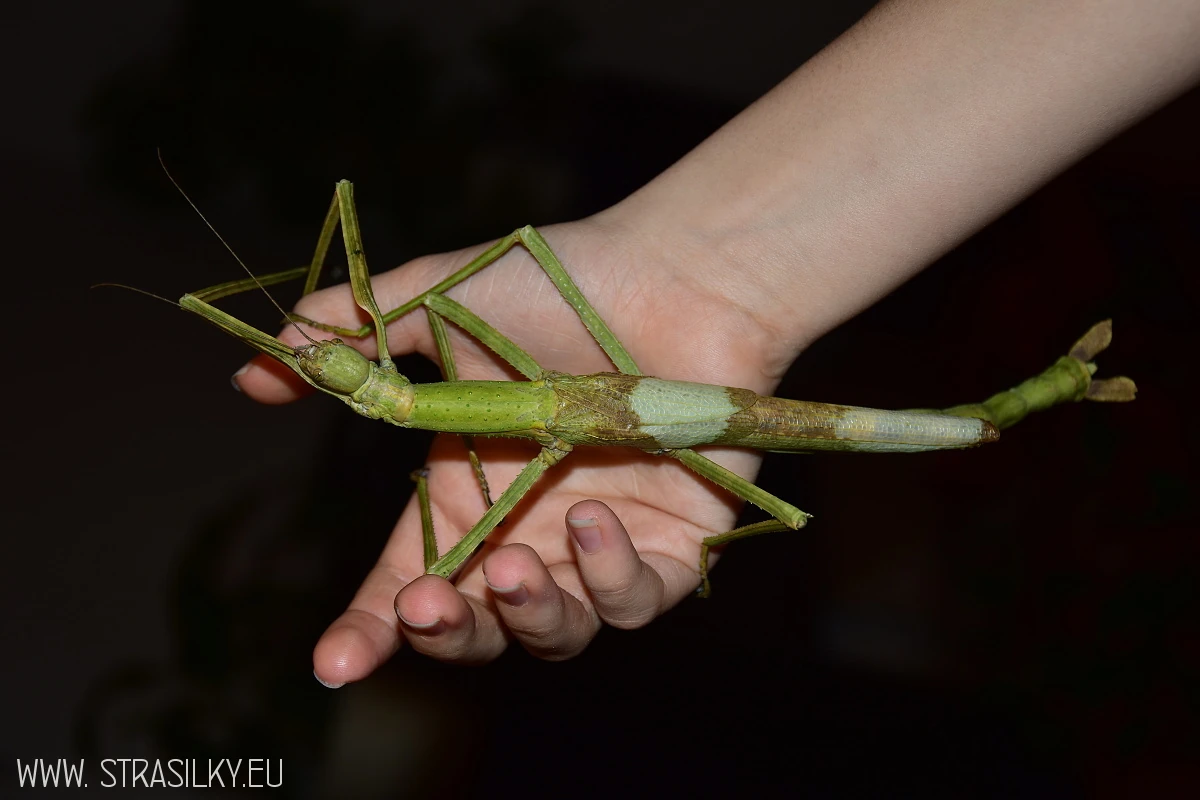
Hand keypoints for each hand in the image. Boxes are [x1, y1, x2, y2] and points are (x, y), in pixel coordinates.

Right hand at [235, 215, 799, 681]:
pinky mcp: (674, 546)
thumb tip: (252, 373)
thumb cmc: (554, 287)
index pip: (407, 582)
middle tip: (424, 604)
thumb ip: (347, 335)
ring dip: (528, 615)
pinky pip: (637, 598)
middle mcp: (532, 532)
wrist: (671, 269)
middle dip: (447, 634)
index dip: (369, 630)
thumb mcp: (432, 303)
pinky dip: (611, 577)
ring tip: (512, 565)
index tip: (332, 661)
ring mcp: (603, 546)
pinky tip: (593, 520)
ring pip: (559, 632)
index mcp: (470, 494)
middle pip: (481, 630)